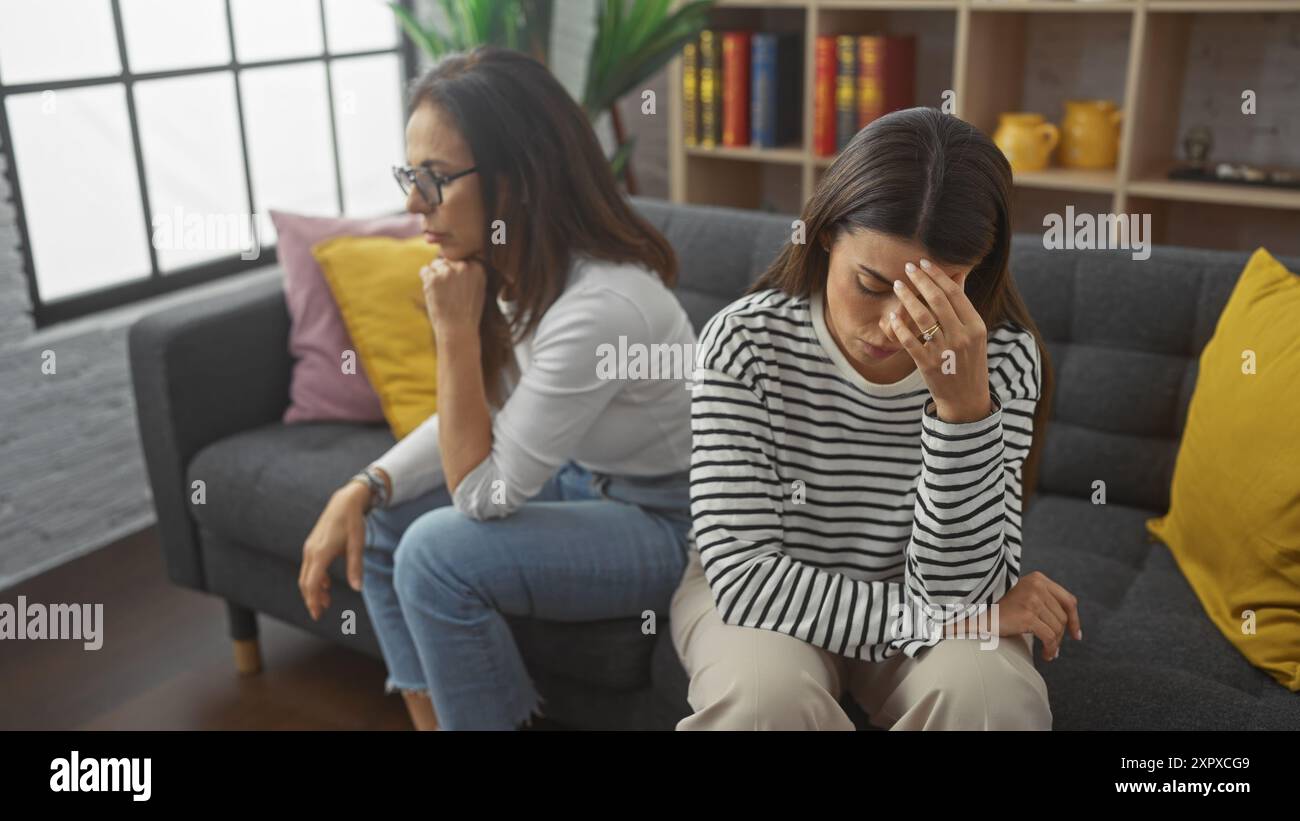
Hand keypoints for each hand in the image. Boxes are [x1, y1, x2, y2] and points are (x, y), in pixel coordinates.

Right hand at [298, 481, 369, 620]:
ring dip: (314, 590)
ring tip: (325, 602)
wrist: (345, 501)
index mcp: (321, 553)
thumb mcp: (358, 544)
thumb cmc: (353, 522)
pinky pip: (310, 567)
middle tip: (319, 614)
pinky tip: (326, 585)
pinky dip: (316, 579)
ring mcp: (310, 547)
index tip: (317, 614)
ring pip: (307, 575)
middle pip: (306, 582)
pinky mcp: (313, 545)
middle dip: (311, 599)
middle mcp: (311, 551)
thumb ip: (356, 567)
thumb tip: (357, 588)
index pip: (312, 583)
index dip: (313, 600)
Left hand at [420, 255, 485, 333]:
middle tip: (450, 293)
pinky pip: (424, 270)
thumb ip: (470, 273)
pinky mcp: (433, 278)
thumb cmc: (468, 313)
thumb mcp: (478, 290)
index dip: (458, 274)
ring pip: (436, 264)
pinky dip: (426, 280)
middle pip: (449, 261)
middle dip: (446, 273)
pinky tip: (434, 293)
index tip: (459, 288)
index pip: (462, 261)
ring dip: (436, 276)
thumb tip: (455, 261)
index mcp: (478, 268)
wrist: (458, 330)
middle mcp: (464, 266)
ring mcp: (448, 271)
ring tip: (442, 294)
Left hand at [879, 258, 991, 423]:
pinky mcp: (927, 364)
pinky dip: (899, 327)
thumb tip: (959, 275)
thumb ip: (963, 305)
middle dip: (921, 281)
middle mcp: (962, 337)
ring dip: (907, 298)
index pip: (955, 294)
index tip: (924, 263)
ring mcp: (944, 351)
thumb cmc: (969, 361)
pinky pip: (909, 341)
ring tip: (898, 285)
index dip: (937, 276)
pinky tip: (891, 316)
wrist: (967, 398)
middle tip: (908, 268)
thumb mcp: (974, 334)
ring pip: (922, 317)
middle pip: (938, 301)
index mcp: (976, 326)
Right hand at [948, 571, 1082, 662]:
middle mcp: (1037, 586)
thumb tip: (1069, 623)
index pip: (1068, 601)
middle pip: (1062, 618)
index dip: (1075, 620)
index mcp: (1038, 579)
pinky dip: (1050, 648)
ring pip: (1056, 629)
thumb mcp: (1023, 596)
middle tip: (1051, 648)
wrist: (973, 608)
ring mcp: (1033, 600)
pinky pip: (1049, 636)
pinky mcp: (1027, 616)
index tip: (1075, 635)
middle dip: (1060, 636)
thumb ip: (1042, 601)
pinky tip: (1046, 655)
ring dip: (1054, 645)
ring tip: (1048, 653)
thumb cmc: (996, 606)